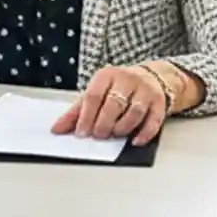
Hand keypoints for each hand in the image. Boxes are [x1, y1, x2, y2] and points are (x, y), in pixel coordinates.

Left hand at [51, 65, 167, 145]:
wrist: (152, 77)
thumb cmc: (118, 88)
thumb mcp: (96, 93)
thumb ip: (77, 111)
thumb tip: (57, 129)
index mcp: (107, 75)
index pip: (93, 96)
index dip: (86, 117)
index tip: (81, 133)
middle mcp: (127, 80)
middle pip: (113, 105)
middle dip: (104, 124)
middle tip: (98, 135)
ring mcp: (145, 90)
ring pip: (134, 112)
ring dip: (122, 128)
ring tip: (115, 134)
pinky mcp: (159, 103)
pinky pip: (153, 121)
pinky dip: (143, 134)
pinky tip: (134, 141)